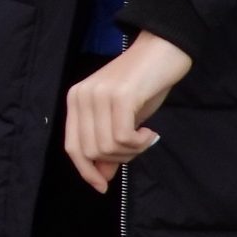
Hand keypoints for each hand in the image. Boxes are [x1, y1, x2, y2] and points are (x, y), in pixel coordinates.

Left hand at [64, 34, 192, 192]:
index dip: (86, 170)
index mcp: (76, 100)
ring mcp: (98, 95)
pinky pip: (123, 137)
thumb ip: (108, 144)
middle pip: (91, 151)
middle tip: (138, 146)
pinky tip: (151, 132)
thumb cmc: (144, 84)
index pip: (73, 147)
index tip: (102, 186)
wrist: (164, 49)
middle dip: (118, 159)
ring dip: (132, 151)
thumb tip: (100, 176)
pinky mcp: (120, 96)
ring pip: (108, 147)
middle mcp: (82, 96)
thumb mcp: (122, 118)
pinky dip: (140, 143)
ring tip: (146, 137)